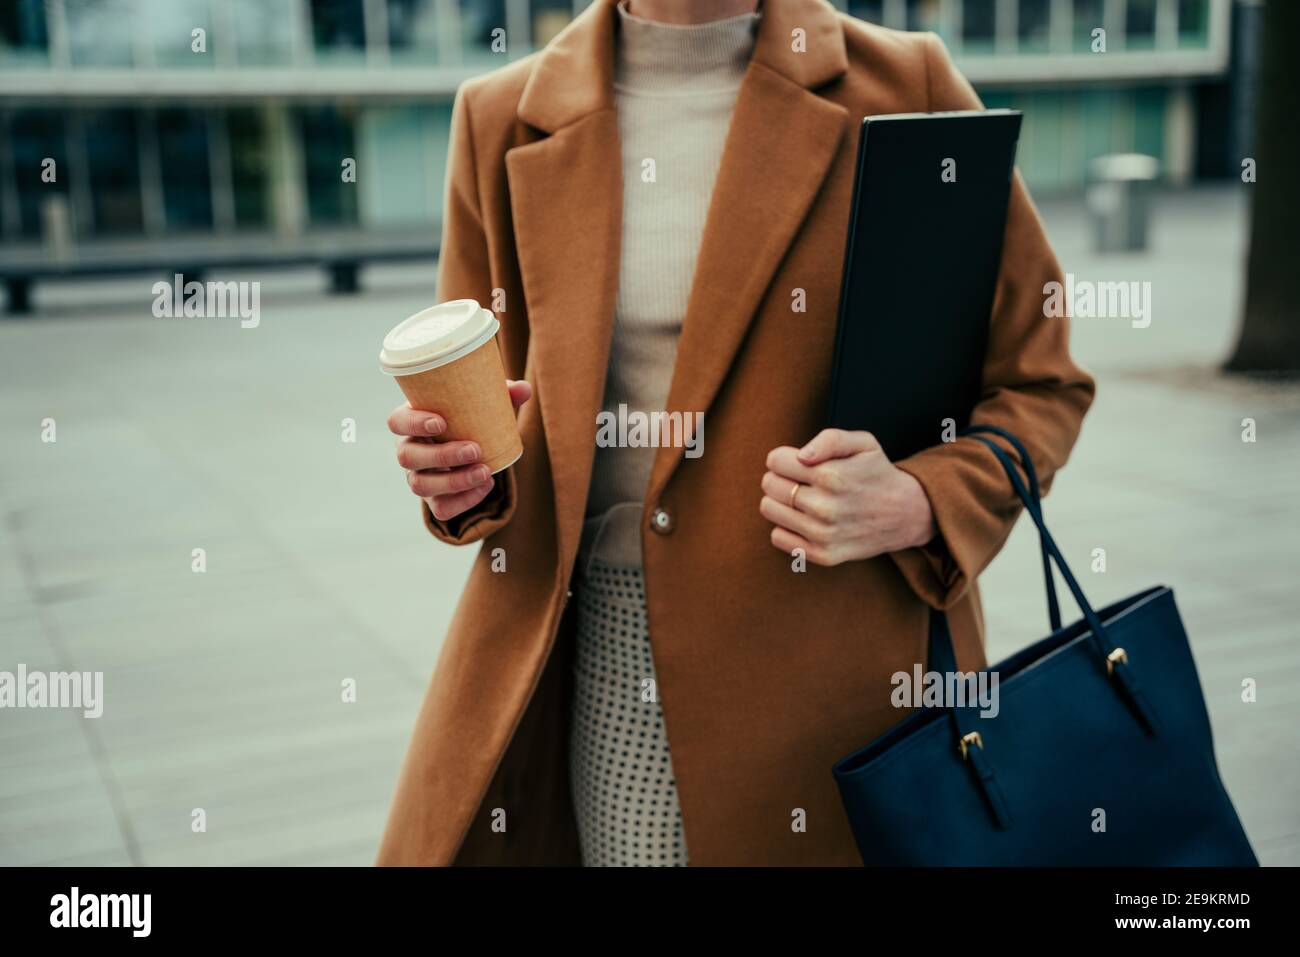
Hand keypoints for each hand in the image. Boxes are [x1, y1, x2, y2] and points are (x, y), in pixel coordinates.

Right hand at [390, 379, 531, 520]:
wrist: (473, 447)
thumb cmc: (470, 418)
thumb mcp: (483, 403)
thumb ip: (502, 394)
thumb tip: (524, 388)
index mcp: (412, 421)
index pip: (397, 422)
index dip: (413, 423)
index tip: (441, 423)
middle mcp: (409, 450)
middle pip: (408, 457)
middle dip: (442, 456)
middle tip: (475, 450)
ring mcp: (418, 477)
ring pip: (421, 485)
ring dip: (454, 481)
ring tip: (485, 472)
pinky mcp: (433, 499)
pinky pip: (440, 508)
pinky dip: (464, 501)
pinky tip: (485, 486)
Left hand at [760, 428, 935, 566]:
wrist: (905, 513)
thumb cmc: (877, 473)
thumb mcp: (863, 443)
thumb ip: (829, 439)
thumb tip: (801, 456)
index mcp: (832, 476)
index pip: (775, 461)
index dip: (783, 457)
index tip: (799, 462)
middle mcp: (825, 507)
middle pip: (769, 484)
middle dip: (780, 477)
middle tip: (801, 480)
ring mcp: (823, 534)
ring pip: (769, 509)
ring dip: (780, 501)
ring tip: (803, 498)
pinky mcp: (823, 555)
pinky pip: (778, 537)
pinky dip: (786, 527)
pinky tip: (806, 519)